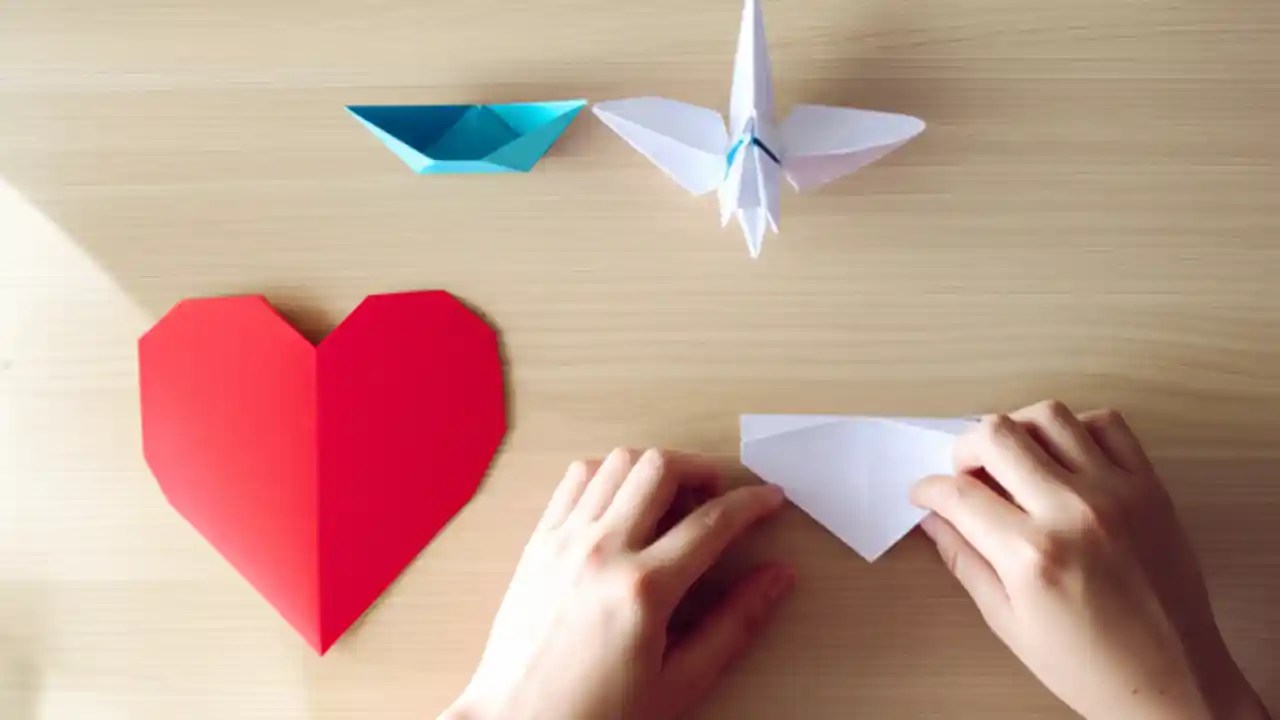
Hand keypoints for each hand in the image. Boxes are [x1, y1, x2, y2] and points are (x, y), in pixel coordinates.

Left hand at [442, 448, 793, 719]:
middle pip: (660, 468)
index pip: (712, 522)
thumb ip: (735, 624)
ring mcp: (564, 541)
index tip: (769, 499)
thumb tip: (778, 578)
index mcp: (643, 590)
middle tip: (720, 493)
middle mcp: (601, 551)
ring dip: (655, 466)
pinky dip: (609, 474)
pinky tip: (625, 501)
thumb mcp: (680, 682)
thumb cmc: (597, 714)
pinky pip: (576, 479)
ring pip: (617, 462)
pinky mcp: (538, 542)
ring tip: (674, 497)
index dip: (751, 503)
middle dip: (702, 468)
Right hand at [913, 401, 1268, 719]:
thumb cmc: (1090, 665)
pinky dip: (1076, 429)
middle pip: (995, 434)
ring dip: (1018, 431)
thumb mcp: (1009, 622)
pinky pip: (1107, 423)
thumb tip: (933, 518)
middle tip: (966, 476)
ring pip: (1048, 415)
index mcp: (1031, 555)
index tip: (925, 494)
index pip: (958, 493)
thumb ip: (965, 560)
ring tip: (1014, 463)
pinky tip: (1064, 460)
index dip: (928, 489)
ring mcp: (1117, 492)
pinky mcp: (1150, 487)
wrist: (1174, 680)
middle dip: (964, 450)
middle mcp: (1072, 512)